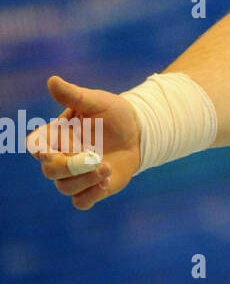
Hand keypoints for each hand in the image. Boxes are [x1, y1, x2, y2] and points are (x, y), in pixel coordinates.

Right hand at [26, 75, 141, 209]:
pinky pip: (81, 202)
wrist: (138, 131)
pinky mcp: (91, 188)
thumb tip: (52, 80)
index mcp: (56, 136)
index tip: (52, 151)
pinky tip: (105, 183)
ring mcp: (75, 176)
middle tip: (92, 157)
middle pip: (50, 171)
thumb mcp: (96, 101)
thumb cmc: (112, 113)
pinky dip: (90, 196)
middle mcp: (61, 158)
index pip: (36, 146)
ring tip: (106, 167)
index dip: (41, 150)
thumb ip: (73, 96)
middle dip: (69, 166)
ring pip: (65, 187)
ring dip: (85, 180)